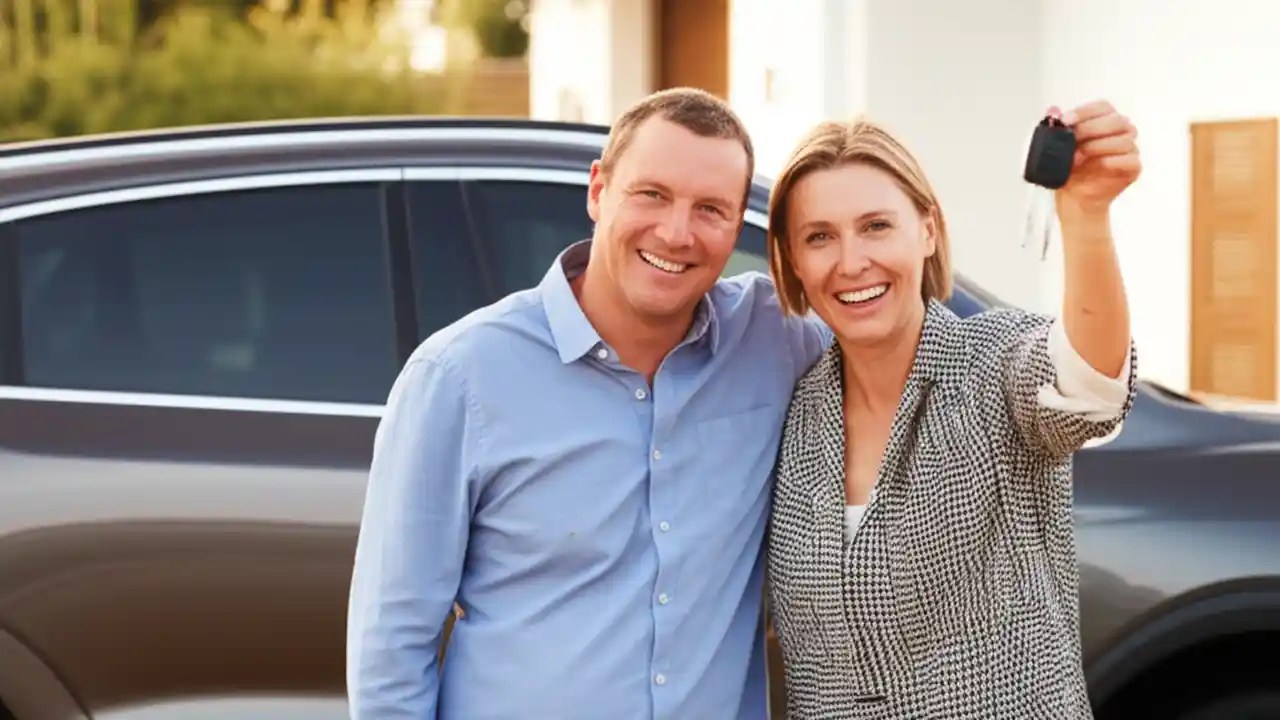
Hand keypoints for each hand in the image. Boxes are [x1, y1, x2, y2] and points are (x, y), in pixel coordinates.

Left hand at [1051, 100, 1140, 214]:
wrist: (1075, 197)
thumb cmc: (1070, 169)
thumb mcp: (1058, 148)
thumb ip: (1056, 127)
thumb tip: (1052, 110)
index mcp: (1106, 120)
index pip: (1103, 107)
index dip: (1084, 112)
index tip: (1065, 120)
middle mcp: (1122, 131)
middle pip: (1116, 121)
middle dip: (1090, 129)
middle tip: (1072, 139)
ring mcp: (1130, 149)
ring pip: (1123, 141)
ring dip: (1097, 147)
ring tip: (1078, 157)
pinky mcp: (1133, 167)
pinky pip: (1129, 160)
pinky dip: (1110, 162)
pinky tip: (1096, 166)